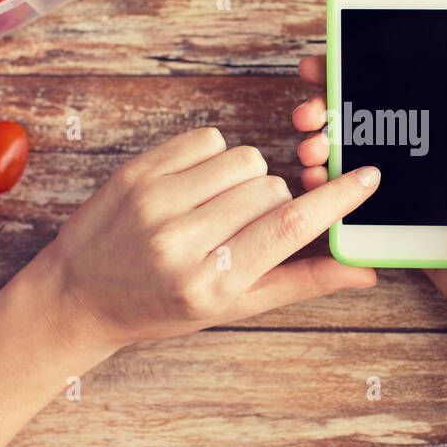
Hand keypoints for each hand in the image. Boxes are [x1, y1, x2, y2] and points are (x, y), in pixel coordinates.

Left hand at [30, 126, 380, 352]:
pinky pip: (209, 139)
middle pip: (270, 188)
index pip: (291, 228)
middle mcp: (181, 242)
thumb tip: (365, 273)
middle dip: (272, 201)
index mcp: (211, 283)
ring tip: (217, 206)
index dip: (336, 201)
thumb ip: (300, 282)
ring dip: (244, 177)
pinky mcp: (137, 172)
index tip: (367, 178)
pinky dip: (213, 158)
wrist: (79, 295)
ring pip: (244, 159)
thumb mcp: (232, 306)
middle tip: (244, 227)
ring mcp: (155, 203)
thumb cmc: (162, 306)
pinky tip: (194, 187)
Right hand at [292, 15, 446, 358]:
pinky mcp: (403, 226)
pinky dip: (331, 188)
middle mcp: (436, 151)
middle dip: (331, 104)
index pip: (407, 80)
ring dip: (325, 143)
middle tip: (308, 107)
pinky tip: (316, 181)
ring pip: (357, 156)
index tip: (328, 55)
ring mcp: (416, 190)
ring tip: (312, 146)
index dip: (364, 64)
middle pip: (371, 115)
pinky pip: (358, 201)